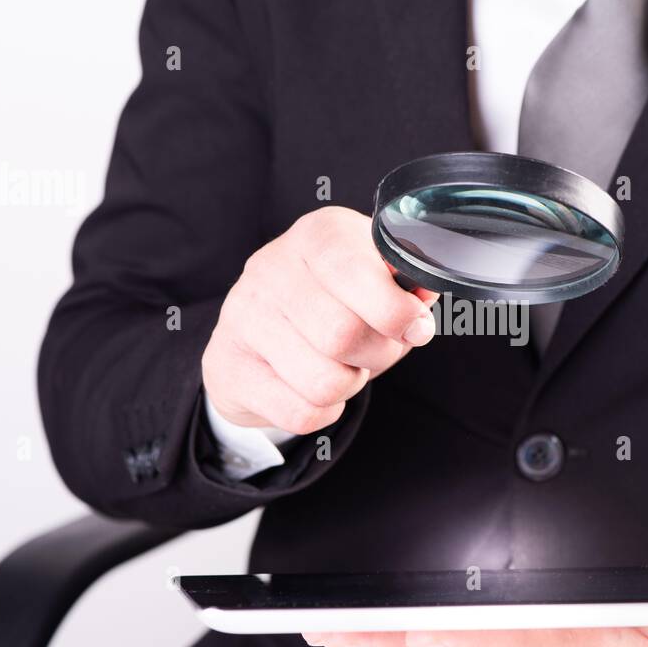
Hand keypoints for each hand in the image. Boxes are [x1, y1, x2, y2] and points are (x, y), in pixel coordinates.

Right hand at [203, 206, 438, 434]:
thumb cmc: (335, 303)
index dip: (397, 311)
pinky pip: (300, 412)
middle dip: (378, 355)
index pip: (356, 272)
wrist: (261, 334)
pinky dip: (323, 411)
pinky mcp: (228, 365)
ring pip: (324, 381)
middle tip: (378, 351)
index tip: (414, 327)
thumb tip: (419, 313)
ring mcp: (244, 315)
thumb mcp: (376, 280)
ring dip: (349, 385)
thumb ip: (408, 289)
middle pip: (344, 334)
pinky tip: (315, 389)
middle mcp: (273, 267)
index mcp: (318, 234)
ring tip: (343, 366)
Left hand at [304, 624, 647, 646]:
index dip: (456, 630)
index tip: (413, 624)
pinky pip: (445, 625)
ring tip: (327, 622)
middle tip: (330, 624)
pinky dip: (400, 623)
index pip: (504, 636)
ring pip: (437, 632)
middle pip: (449, 637)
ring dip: (381, 629)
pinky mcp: (507, 631)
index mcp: (568, 644)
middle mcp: (530, 643)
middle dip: (388, 631)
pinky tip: (366, 621)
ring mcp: (513, 639)